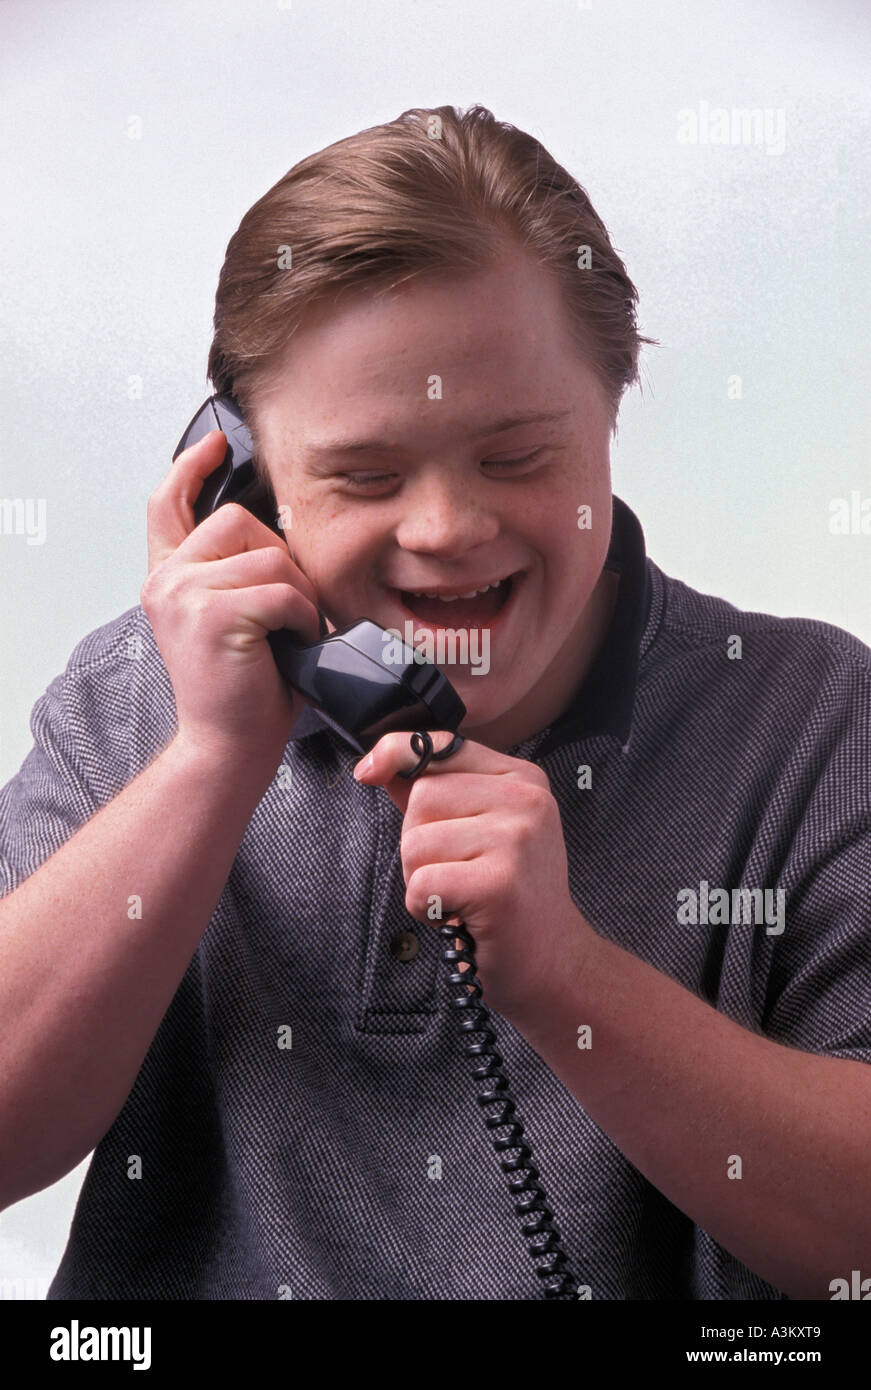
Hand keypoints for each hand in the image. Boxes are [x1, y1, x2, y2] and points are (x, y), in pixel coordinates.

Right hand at [140, 429, 321, 770]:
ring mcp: (184, 594)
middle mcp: (167, 581)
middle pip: (240, 522)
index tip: (215, 445)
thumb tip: (275, 534)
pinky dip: (304, 616)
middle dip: (281, 559)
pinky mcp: (212, 614)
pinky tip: (297, 642)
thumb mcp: (232, 619)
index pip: (167, 505)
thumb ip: (233, 574)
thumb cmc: (244, 691)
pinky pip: (282, 590)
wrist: (228, 747)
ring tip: (294, 631)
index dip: (190, 468)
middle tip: (291, 610)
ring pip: (270, 557)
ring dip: (299, 594)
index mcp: (168, 580)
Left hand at [353, 731, 586, 1025]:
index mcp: (521, 778)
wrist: (553, 963)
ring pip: (415, 841)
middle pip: (422, 796)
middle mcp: (525, 799)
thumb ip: (434, 790)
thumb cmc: (506, 896)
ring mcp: (516, 839)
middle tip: (455, 874)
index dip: (395, 754)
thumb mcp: (479, 829)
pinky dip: (425, 908)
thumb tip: (377, 764)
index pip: (440, 746)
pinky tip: (459, 916)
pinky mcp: (499, 883)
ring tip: (459, 896)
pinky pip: (421, 883)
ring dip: (421, 879)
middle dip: (418, 842)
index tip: (368, 772)